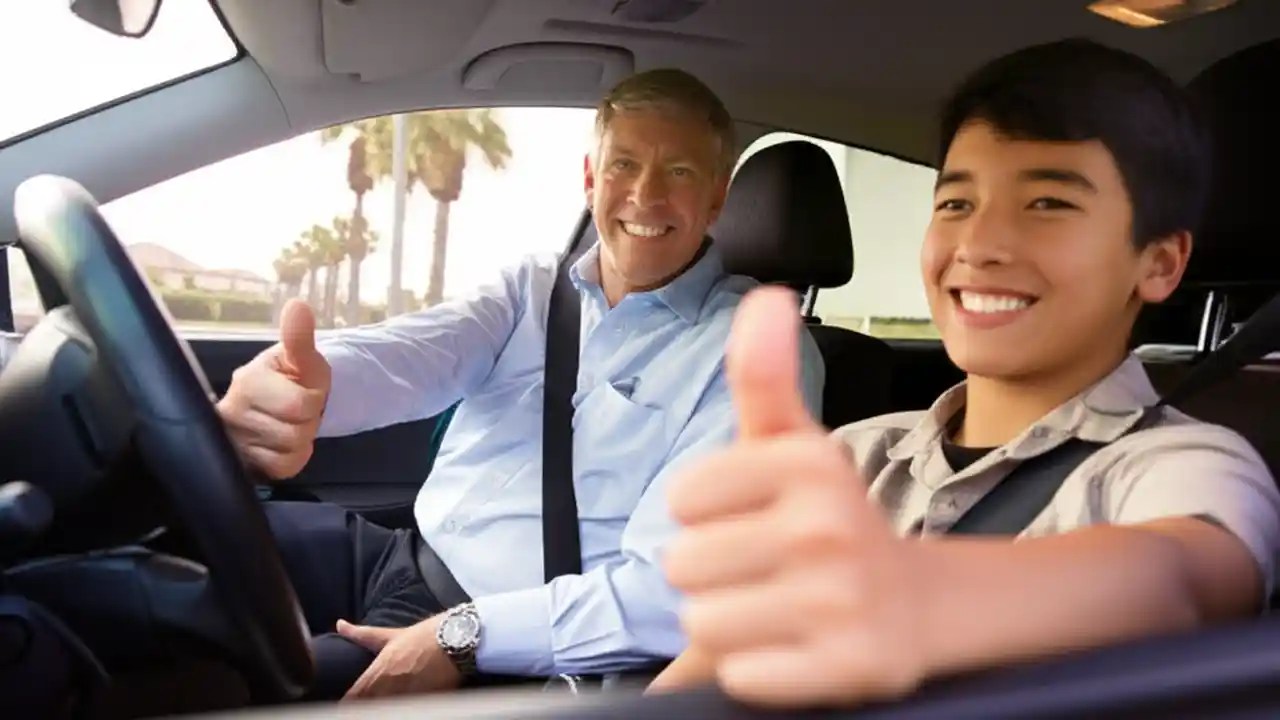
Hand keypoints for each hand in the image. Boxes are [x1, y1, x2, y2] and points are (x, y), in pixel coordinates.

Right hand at [216, 299, 330, 478]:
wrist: (279, 405)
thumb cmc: (291, 378)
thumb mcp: (301, 358)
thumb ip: (299, 337)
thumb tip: (298, 306)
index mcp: (248, 381)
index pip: (298, 406)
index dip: (314, 400)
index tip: (305, 391)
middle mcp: (232, 412)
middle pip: (294, 432)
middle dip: (308, 422)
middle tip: (298, 411)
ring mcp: (232, 440)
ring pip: (289, 452)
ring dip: (301, 440)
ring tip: (289, 424)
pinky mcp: (240, 464)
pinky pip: (281, 469)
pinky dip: (292, 459)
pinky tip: (282, 443)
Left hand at [337, 617, 461, 699]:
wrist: (456, 639)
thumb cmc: (423, 636)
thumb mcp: (389, 635)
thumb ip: (361, 635)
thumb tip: (339, 624)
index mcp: (379, 670)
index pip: (354, 696)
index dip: (347, 704)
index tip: (344, 707)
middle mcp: (390, 686)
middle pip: (368, 706)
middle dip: (365, 707)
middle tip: (366, 706)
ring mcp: (408, 696)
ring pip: (388, 710)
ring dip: (385, 708)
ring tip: (388, 705)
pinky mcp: (426, 702)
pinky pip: (411, 711)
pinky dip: (405, 710)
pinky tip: (406, 708)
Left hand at [662, 287, 932, 707]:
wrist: (922, 605)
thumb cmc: (832, 519)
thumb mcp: (797, 444)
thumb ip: (765, 375)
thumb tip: (764, 298)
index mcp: (808, 463)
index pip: (681, 498)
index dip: (705, 512)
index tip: (750, 514)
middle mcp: (827, 526)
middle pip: (682, 564)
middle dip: (713, 571)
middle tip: (764, 567)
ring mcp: (838, 601)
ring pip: (703, 623)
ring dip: (730, 622)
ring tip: (776, 606)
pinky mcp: (844, 667)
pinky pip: (740, 675)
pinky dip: (757, 669)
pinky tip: (794, 646)